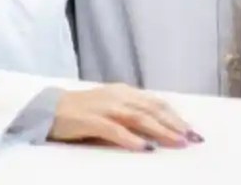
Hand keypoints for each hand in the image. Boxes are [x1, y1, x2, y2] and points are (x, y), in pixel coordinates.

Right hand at [48, 83, 202, 151]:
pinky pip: (115, 130)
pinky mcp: (90, 119)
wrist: (49, 108)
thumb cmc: (82, 111)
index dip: (175, 116)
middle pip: (152, 110)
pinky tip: (144, 147)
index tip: (191, 130)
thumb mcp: (111, 107)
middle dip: (174, 124)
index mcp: (125, 92)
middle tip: (191, 138)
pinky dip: (131, 139)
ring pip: (139, 118)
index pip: (156, 103)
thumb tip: (157, 130)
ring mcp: (104, 107)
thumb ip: (131, 114)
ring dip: (160, 130)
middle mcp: (118, 96)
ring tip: (176, 142)